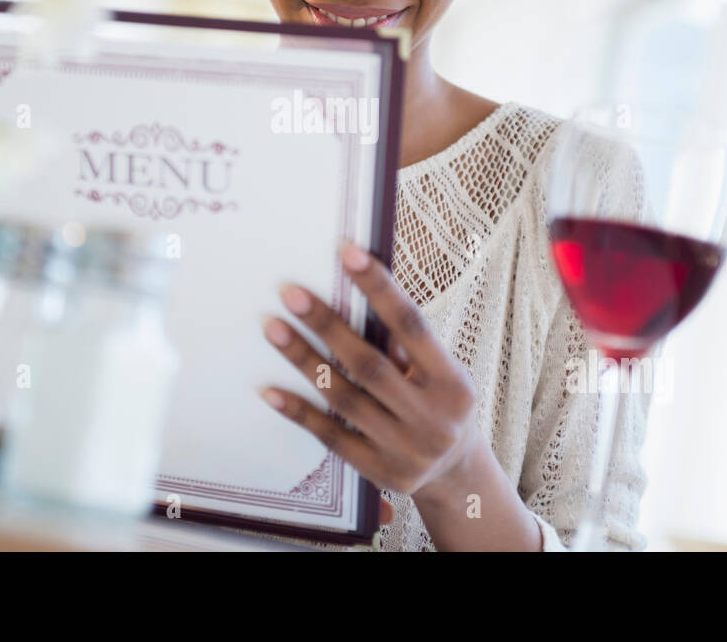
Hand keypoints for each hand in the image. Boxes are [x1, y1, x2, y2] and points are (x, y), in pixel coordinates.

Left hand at [258, 239, 481, 507]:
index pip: (412, 326)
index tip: (347, 253)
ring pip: (345, 399)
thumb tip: (359, 287)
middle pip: (370, 365)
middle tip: (290, 293)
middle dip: (327, 326)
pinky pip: (330, 438)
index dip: (379, 288)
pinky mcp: (379, 473)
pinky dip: (299, 412)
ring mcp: (405, 450)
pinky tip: (269, 389)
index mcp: (452, 383)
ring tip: (273, 328)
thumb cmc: (440, 403)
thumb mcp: (440, 373)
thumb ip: (404, 342)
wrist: (457, 472)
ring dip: (304, 361)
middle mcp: (432, 419)